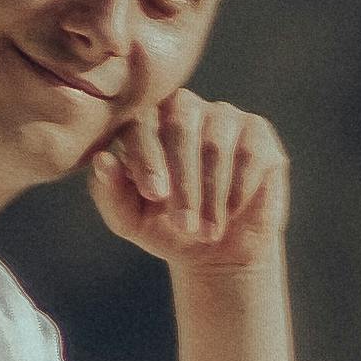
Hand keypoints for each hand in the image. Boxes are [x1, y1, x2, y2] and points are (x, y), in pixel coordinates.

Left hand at [87, 85, 289, 280]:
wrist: (218, 251)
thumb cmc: (168, 229)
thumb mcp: (131, 220)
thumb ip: (110, 192)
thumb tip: (102, 160)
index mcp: (147, 120)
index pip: (142, 122)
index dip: (147, 157)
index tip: (154, 195)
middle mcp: (184, 108)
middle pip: (180, 128)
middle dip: (183, 182)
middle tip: (184, 225)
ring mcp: (223, 116)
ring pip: (216, 144)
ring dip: (210, 194)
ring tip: (207, 231)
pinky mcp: (258, 132)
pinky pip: (249, 153)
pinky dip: (238, 188)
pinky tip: (232, 213)